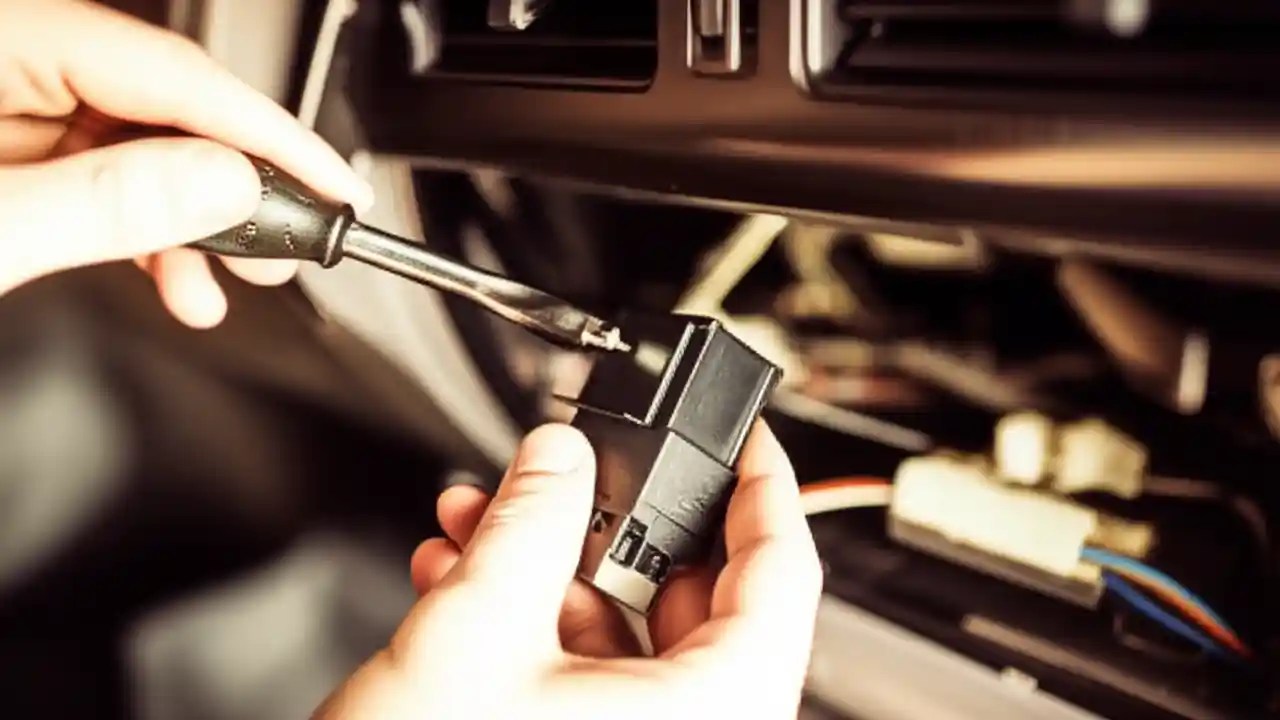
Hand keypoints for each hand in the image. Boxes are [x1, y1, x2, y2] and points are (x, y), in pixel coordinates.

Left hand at [0, 0, 372, 327]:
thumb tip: (224, 183)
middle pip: (164, 104)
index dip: (269, 135)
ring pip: (140, 147)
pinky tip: (175, 277)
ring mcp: (7, 102)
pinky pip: (98, 176)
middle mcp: (9, 56)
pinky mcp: (8, 153)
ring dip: (198, 223)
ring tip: (234, 280)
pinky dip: (145, 232)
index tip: (334, 186)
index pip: (172, 72)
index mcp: (0, 38)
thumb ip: (105, 201)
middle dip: (237, 187)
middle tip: (297, 243)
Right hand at [315, 422, 822, 719]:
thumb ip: (530, 522)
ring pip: (625, 633)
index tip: (747, 441)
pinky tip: (469, 577)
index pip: (783, 572)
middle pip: (691, 595)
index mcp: (717, 712)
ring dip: (551, 568)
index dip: (765, 486)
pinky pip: (590, 676)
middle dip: (611, 521)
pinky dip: (536, 625)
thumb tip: (557, 459)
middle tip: (578, 471)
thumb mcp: (477, 633)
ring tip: (488, 519)